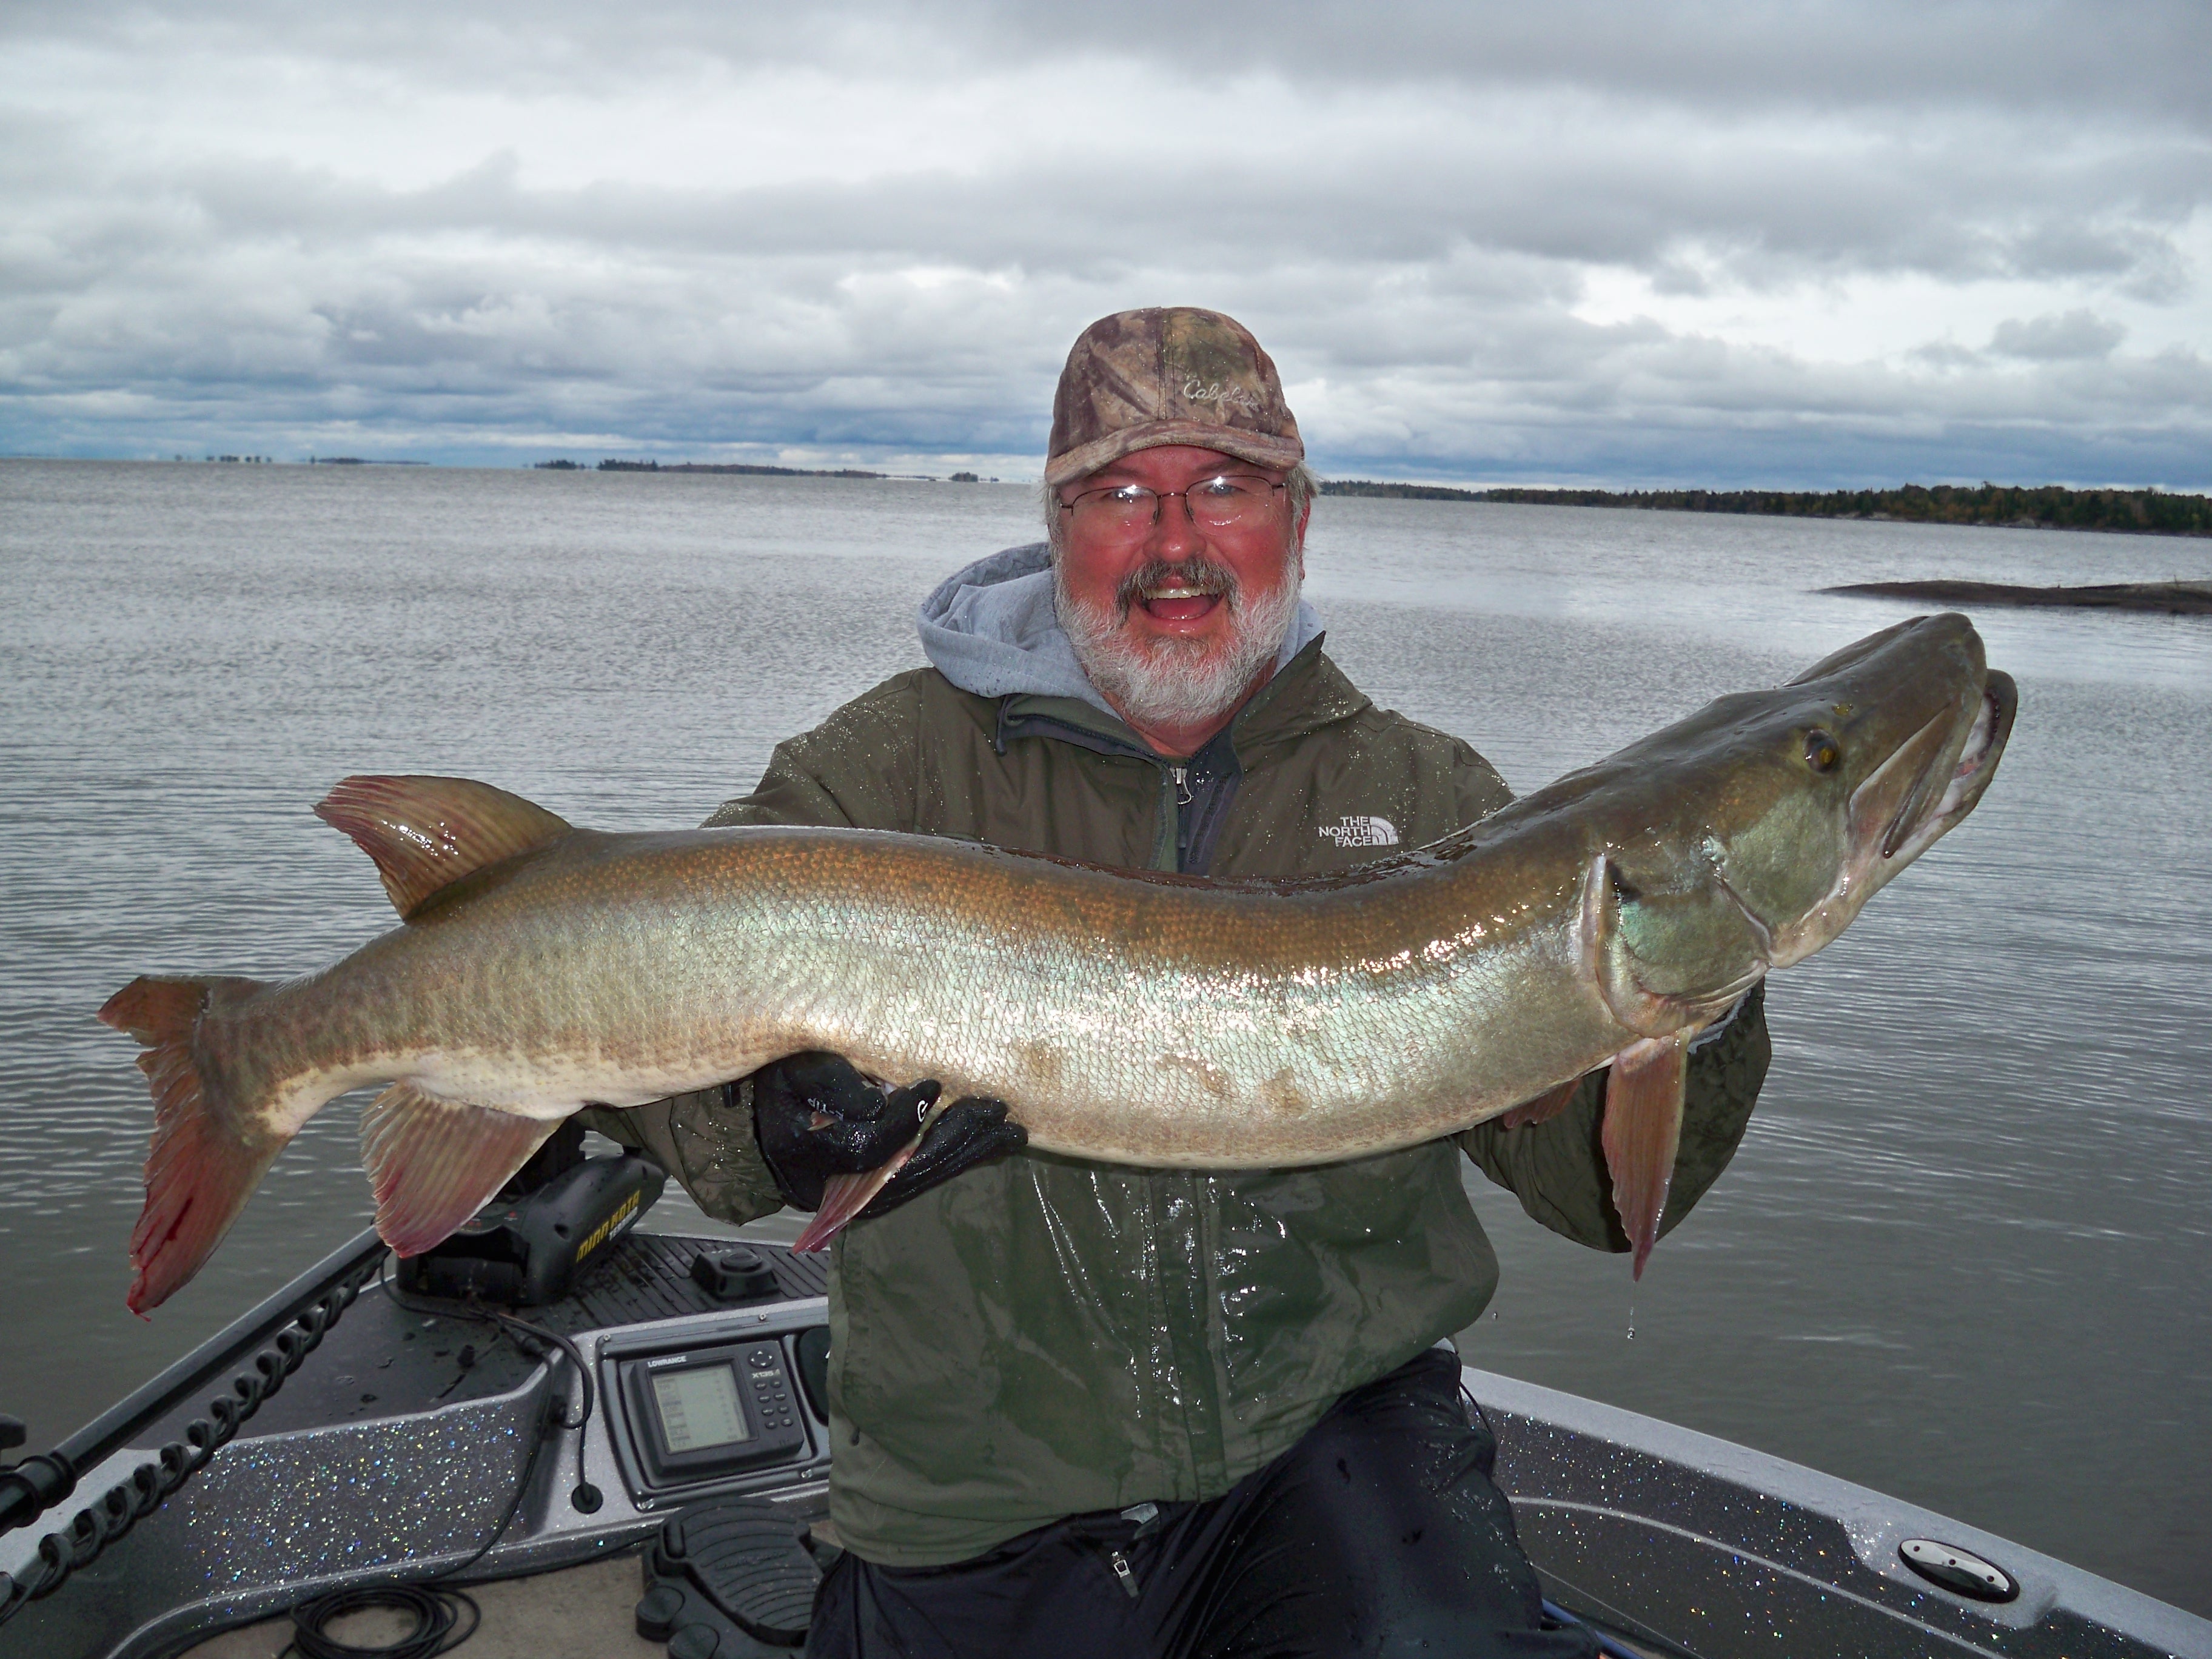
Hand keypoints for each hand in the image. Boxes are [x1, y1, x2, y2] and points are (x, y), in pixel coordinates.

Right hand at [751, 1052, 1024, 1221]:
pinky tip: (990, 1146)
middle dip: (956, 1141)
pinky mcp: (879, 1195)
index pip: (867, 1146)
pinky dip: (958, 1159)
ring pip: (921, 1179)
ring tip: (1009, 1133)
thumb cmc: (783, 1088)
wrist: (767, 1125)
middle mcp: (838, 1188)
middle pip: (906, 1171)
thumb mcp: (795, 1071)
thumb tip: (875, 1104)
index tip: (933, 1083)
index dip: (903, 1118)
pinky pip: (923, 1178)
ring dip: (967, 1153)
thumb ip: (831, 1082)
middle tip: (997, 1113)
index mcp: (810, 1153)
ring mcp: (861, 1198)